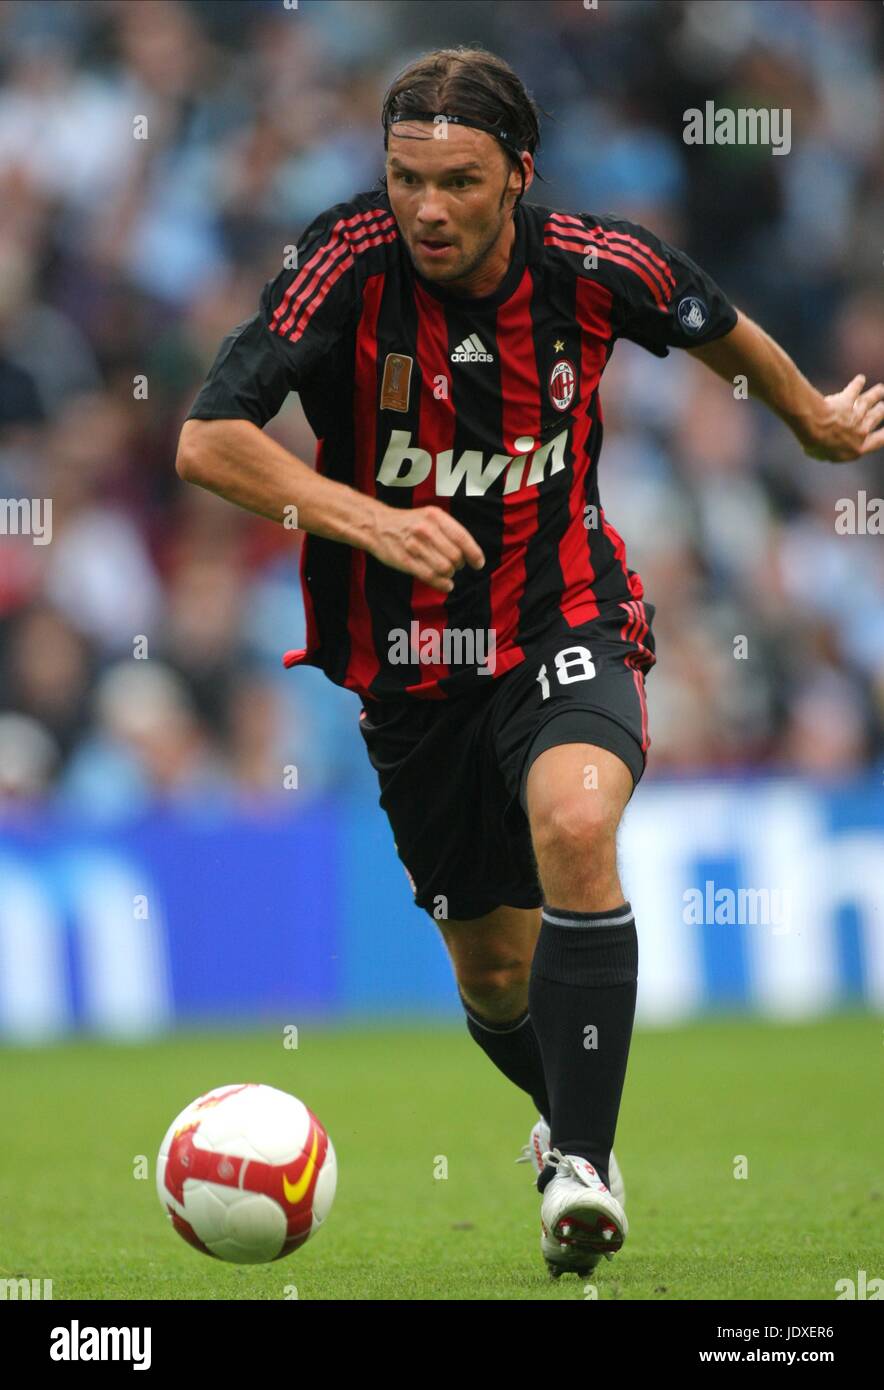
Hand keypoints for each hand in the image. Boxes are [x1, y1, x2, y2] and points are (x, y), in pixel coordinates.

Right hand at [367, 503, 484, 592]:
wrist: (377, 525)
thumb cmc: (409, 523)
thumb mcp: (430, 516)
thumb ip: (449, 530)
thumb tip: (471, 553)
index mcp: (436, 516)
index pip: (462, 538)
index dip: (474, 554)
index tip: (478, 564)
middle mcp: (426, 529)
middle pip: (455, 556)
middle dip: (459, 565)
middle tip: (455, 566)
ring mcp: (415, 545)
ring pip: (445, 569)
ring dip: (450, 575)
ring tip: (446, 572)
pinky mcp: (406, 560)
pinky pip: (431, 577)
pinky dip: (443, 584)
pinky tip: (446, 585)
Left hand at [802, 375, 883, 461]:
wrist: (813, 429)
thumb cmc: (815, 444)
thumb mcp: (822, 454)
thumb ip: (830, 450)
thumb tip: (826, 448)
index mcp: (858, 448)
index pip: (879, 440)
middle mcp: (861, 431)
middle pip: (876, 416)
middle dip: (880, 410)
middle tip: (882, 407)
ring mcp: (855, 414)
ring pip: (869, 401)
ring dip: (876, 393)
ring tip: (880, 389)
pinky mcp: (846, 400)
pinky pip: (855, 389)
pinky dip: (858, 383)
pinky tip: (860, 378)